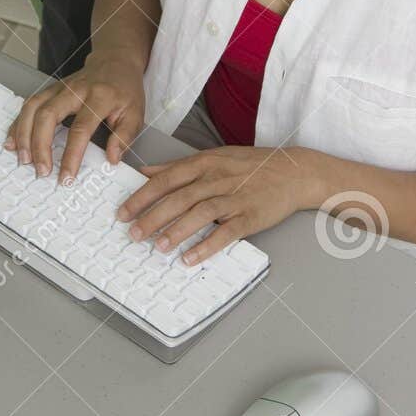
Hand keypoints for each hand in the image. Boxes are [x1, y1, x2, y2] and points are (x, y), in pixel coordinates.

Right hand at [3, 57, 145, 181]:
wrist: (115, 60)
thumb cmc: (124, 90)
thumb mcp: (135, 113)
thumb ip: (124, 137)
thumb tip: (111, 159)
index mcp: (99, 97)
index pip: (81, 128)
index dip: (71, 155)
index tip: (66, 177)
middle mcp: (75, 90)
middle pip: (48, 115)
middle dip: (40, 146)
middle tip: (40, 171)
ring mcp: (60, 88)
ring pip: (33, 108)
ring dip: (24, 135)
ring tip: (23, 159)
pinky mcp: (50, 89)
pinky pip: (29, 105)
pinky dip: (18, 124)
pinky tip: (13, 142)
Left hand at [115, 143, 319, 265]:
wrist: (293, 171)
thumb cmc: (249, 165)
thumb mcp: (213, 157)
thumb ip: (177, 166)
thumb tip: (144, 172)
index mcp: (205, 162)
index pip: (166, 179)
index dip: (142, 195)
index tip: (123, 211)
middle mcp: (217, 178)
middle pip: (179, 197)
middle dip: (152, 216)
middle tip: (133, 233)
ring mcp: (235, 197)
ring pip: (200, 213)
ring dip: (177, 231)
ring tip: (158, 247)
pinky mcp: (250, 216)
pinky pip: (226, 232)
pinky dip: (207, 245)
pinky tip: (190, 258)